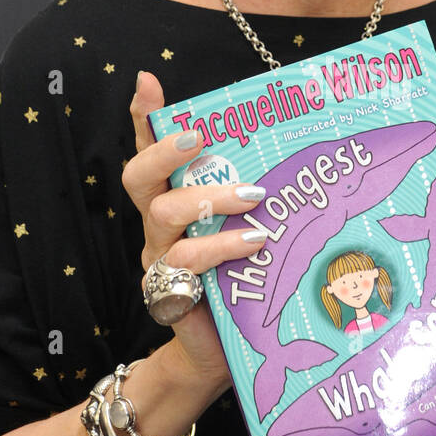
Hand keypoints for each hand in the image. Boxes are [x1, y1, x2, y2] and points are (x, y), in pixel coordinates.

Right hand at [122, 70, 268, 387]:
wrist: (222, 353)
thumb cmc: (242, 281)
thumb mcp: (249, 229)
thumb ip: (256, 193)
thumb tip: (295, 148)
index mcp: (173, 202)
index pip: (150, 152)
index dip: (144, 118)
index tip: (148, 81)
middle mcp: (158, 227)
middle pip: (140, 178)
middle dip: (166, 151)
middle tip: (199, 137)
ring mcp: (160, 259)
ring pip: (163, 215)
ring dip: (209, 200)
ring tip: (253, 197)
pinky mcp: (171, 293)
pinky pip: (185, 263)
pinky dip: (220, 249)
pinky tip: (253, 243)